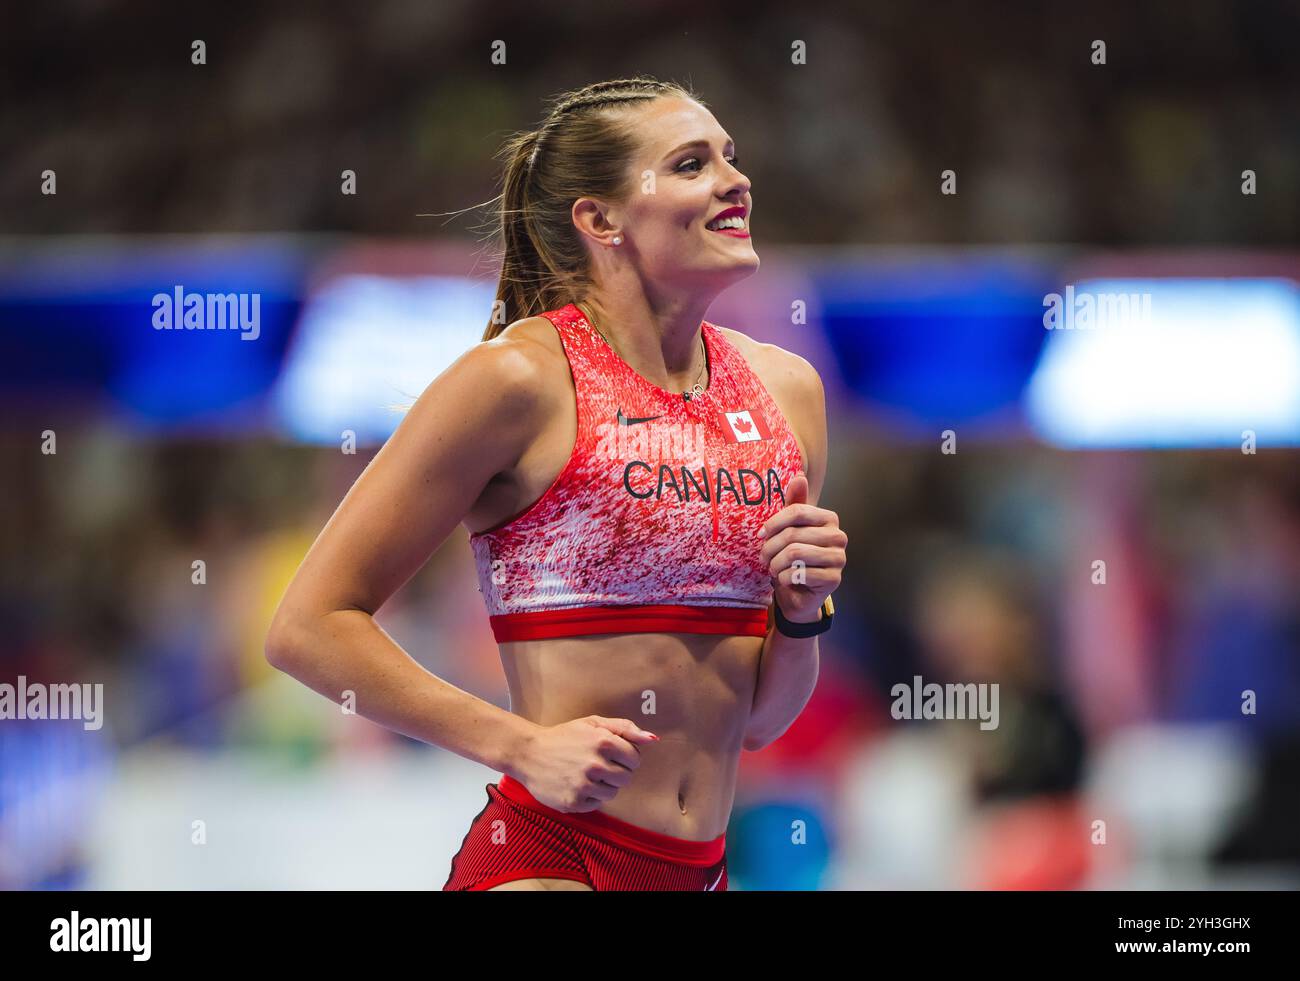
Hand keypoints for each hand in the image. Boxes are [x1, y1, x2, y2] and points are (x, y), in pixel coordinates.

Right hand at [511, 716, 658, 812]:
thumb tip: (654, 739)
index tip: (612, 754)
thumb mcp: (593, 723)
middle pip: (626, 778)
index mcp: (604, 742)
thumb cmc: (564, 736)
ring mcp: (584, 785)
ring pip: (613, 793)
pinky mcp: (574, 802)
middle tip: (597, 764)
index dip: (625, 756)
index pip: (635, 758)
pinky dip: (589, 796)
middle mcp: (595, 764)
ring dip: (604, 785)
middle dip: (616, 771)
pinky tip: (576, 784)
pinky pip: (596, 804)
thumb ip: (625, 729)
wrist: (528, 753)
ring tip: (586, 774)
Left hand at [758, 471, 846, 623]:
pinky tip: (786, 578)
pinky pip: (799, 573)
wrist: (800, 591)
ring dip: (776, 563)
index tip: (761, 534)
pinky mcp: (834, 579)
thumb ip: (795, 503)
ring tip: (773, 568)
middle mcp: (839, 536)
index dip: (773, 523)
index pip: (797, 511)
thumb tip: (799, 477)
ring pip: (794, 553)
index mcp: (829, 518)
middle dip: (770, 547)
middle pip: (793, 534)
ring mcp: (839, 558)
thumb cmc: (794, 556)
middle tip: (764, 557)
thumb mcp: (791, 528)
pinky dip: (784, 577)